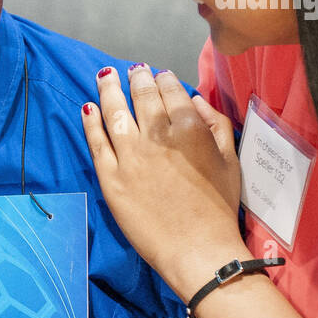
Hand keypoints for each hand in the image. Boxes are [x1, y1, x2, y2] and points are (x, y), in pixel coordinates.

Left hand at [82, 65, 247, 297]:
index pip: (171, 92)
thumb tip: (195, 100)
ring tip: (105, 75)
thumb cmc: (218, 207)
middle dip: (137, 78)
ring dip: (109, 89)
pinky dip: (90, 122)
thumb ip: (215, 124)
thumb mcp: (229, 160)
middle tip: (133, 70)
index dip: (163, 80)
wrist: (197, 248)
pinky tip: (87, 108)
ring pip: (114, 112)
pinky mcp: (111, 178)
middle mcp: (156, 136)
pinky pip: (97, 143)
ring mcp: (130, 156)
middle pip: (141, 96)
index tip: (158, 75)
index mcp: (189, 128)